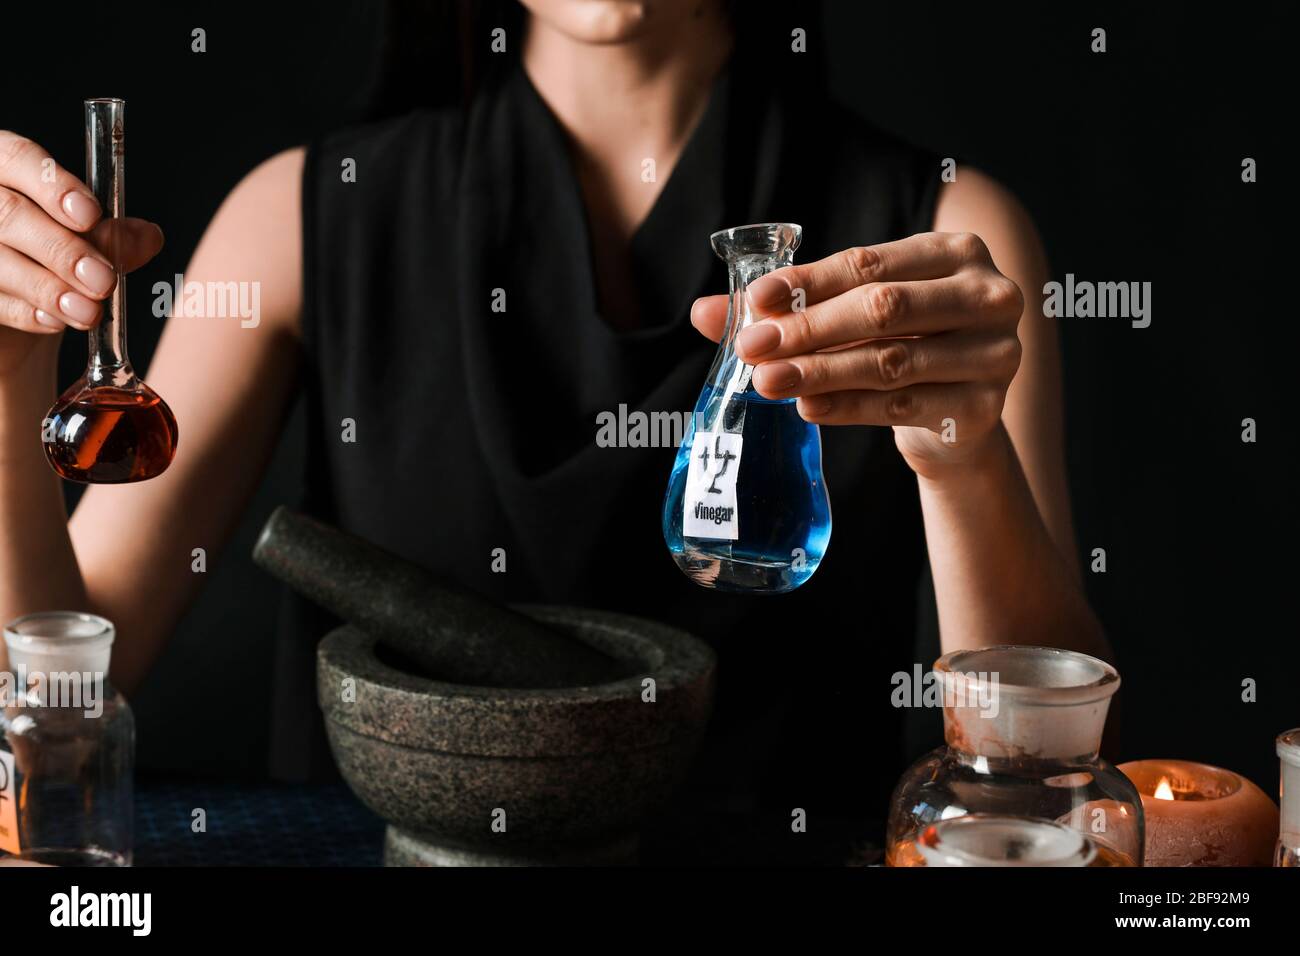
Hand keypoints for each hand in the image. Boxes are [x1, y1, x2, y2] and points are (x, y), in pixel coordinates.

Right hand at [0, 130, 162, 371]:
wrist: (18, 297)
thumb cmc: (52, 249)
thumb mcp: (86, 235)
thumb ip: (115, 233)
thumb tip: (147, 237)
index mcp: (5, 166)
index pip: (18, 157)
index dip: (53, 185)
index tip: (90, 215)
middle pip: (9, 213)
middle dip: (63, 250)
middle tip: (104, 280)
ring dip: (49, 289)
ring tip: (88, 310)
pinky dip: (26, 312)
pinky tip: (55, 320)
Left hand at [690, 232, 1023, 476]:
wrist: (956, 418)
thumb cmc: (899, 347)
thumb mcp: (852, 317)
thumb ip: (790, 308)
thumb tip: (703, 313)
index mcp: (955, 252)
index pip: (870, 263)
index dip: (808, 281)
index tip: (754, 300)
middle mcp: (987, 294)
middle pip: (883, 308)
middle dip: (808, 328)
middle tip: (753, 348)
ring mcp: (994, 353)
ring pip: (891, 361)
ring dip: (821, 371)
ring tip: (768, 382)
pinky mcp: (984, 408)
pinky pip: (901, 406)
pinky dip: (847, 406)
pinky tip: (807, 407)